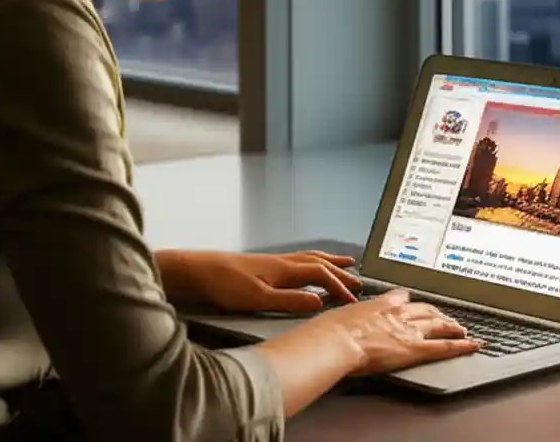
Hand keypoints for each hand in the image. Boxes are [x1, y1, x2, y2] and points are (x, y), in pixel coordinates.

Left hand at [156, 249, 360, 313]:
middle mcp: (284, 261)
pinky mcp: (265, 263)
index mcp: (286, 270)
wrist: (199, 270)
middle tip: (360, 281)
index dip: (340, 287)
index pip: (322, 275)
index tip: (353, 301)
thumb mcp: (259, 299)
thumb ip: (290, 301)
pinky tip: (310, 265)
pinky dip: (315, 260)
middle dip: (342, 272)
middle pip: (321, 263)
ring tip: (346, 262)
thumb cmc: (226, 286)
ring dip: (331, 261)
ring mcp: (275, 261)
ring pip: (311, 257)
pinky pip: (300, 258)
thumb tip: (320, 303)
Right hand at [306, 289, 481, 374]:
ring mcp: (408, 330)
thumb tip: (344, 319)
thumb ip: (348, 316)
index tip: (412, 303)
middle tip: (446, 318)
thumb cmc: (329, 331)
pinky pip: (444, 346)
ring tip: (462, 330)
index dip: (409, 302)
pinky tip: (473, 345)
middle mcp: (398, 314)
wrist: (335, 340)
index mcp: (379, 305)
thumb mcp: (338, 315)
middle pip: (424, 310)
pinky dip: (462, 346)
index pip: (401, 298)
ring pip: (438, 325)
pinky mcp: (414, 348)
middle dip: (437, 314)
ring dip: (452, 326)